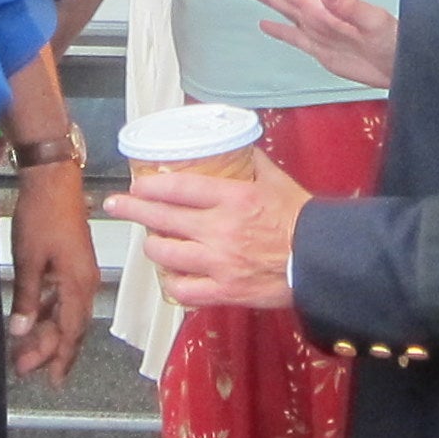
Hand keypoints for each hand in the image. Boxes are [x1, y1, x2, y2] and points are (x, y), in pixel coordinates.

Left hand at [6, 163, 97, 384]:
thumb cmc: (41, 216)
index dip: (59, 357)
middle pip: (71, 327)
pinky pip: (63, 298)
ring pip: (66, 314)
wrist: (53, 180)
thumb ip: (27, 297)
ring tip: (24, 350)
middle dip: (49, 350)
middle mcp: (85, 283)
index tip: (50, 380)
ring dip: (47, 332)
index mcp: (79, 284)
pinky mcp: (73, 264)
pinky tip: (34, 320)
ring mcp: (80, 273)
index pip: (70, 332)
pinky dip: (49, 312)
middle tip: (24, 368)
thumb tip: (20, 331)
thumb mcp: (28, 260)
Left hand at [105, 152, 309, 309]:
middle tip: (116, 205)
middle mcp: (220, 230)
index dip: (149, 185)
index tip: (135, 184)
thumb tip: (232, 144)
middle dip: (132, 209)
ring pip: (165, 254)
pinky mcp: (225, 292)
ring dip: (152, 245)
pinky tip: (171, 276)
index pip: (177, 188)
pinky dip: (172, 283)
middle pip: (161, 218)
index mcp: (233, 199)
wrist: (322, 260)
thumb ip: (250, 162)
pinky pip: (183, 291)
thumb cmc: (301, 217)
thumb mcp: (276, 180)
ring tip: (150, 240)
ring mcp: (219, 264)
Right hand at [220, 0, 397, 88]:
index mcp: (323, 7)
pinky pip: (293, 37)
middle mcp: (315, 16)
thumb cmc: (394, 41)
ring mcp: (317, 32)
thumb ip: (349, 6)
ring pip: (279, 11)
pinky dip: (277, 30)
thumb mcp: (374, 22)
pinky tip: (264, 24)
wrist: (403, 65)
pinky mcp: (321, 50)